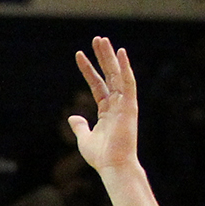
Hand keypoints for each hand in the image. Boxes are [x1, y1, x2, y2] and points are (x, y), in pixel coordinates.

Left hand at [70, 37, 138, 172]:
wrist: (113, 166)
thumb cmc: (101, 156)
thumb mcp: (85, 138)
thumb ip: (80, 126)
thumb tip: (73, 117)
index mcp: (107, 110)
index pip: (97, 84)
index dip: (88, 69)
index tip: (79, 55)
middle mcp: (117, 104)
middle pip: (109, 75)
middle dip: (102, 57)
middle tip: (97, 39)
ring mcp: (125, 104)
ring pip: (118, 75)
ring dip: (111, 57)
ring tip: (103, 40)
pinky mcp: (130, 106)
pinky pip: (129, 83)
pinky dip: (126, 68)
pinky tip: (121, 53)